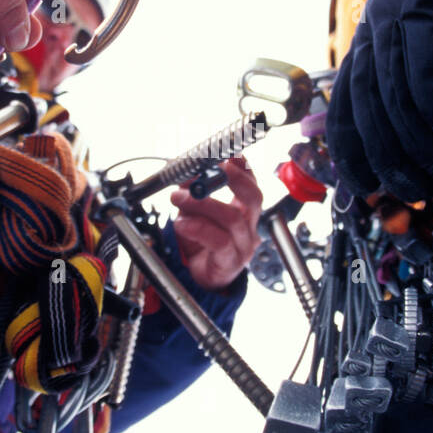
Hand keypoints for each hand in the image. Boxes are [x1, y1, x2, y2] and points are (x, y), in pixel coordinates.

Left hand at [170, 157, 263, 290]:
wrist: (203, 277)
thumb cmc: (203, 244)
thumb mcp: (196, 212)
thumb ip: (192, 193)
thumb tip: (184, 172)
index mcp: (246, 212)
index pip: (252, 184)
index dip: (242, 168)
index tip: (226, 154)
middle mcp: (250, 227)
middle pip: (254, 198)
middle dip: (235, 179)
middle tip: (213, 168)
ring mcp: (243, 246)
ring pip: (231, 218)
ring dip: (202, 203)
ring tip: (178, 197)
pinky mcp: (230, 262)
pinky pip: (218, 241)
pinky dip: (197, 228)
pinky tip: (182, 223)